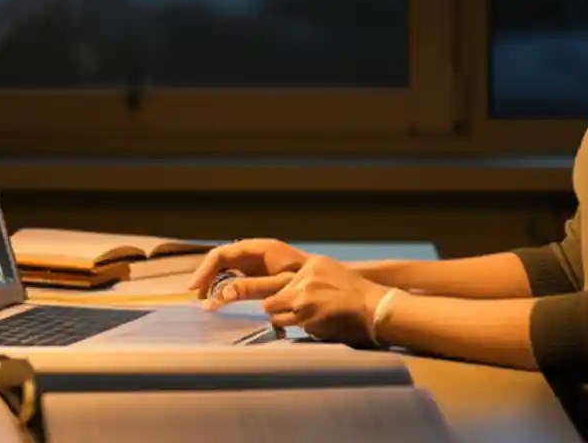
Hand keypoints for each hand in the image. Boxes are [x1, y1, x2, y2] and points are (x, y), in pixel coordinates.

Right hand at [187, 238, 309, 299]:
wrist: (343, 293)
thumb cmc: (316, 284)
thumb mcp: (283, 285)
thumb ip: (252, 287)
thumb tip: (223, 293)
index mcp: (262, 249)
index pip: (222, 254)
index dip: (205, 270)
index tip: (195, 289)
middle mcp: (259, 255)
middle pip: (223, 263)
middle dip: (209, 280)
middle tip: (201, 302)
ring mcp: (263, 266)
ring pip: (231, 274)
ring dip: (218, 288)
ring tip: (211, 305)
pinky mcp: (268, 280)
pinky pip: (242, 283)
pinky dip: (232, 293)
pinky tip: (229, 305)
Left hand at [215, 255, 389, 346]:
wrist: (376, 308)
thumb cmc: (351, 294)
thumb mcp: (325, 273)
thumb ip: (299, 276)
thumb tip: (272, 286)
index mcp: (305, 263)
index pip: (263, 261)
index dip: (236, 271)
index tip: (218, 283)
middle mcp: (302, 275)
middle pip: (257, 287)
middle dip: (234, 293)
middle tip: (212, 301)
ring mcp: (303, 296)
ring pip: (270, 309)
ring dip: (278, 315)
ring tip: (300, 314)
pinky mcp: (306, 315)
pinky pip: (285, 323)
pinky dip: (290, 325)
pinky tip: (310, 323)